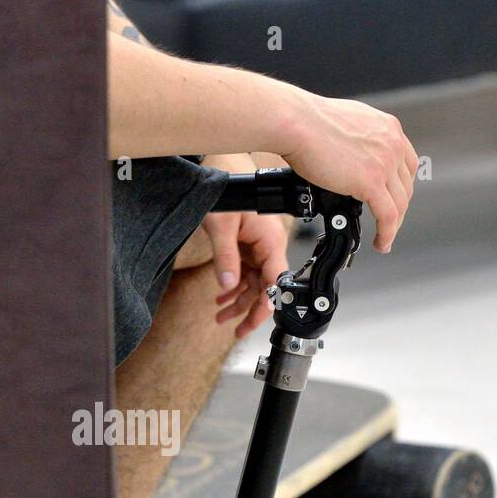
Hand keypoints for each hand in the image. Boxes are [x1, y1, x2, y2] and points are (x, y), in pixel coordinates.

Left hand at [200, 154, 292, 337]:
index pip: (275, 280)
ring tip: (221, 318)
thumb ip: (225, 258)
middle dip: (250, 311)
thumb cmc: (225, 188)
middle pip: (265, 287)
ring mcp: (257, 246)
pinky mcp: (247, 245)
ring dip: (238, 302)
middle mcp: (268, 245)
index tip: (254, 322)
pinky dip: (232, 287)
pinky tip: (221, 299)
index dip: (267, 304)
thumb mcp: (221, 227)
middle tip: (237, 331)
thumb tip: (228, 285)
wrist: (220, 166)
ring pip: (253, 283)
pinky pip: (244, 272)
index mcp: (270, 240)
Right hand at [278, 93, 416, 253]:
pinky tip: (381, 243)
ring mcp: (385, 163)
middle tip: (387, 223)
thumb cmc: (308, 122)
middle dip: (398, 208)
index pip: (407, 163)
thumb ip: (358, 140)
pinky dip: (387, 234)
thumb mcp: (347, 124)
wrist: (297, 123)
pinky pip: (388, 216)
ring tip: (384, 239)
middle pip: (406, 186)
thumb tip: (352, 155)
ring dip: (393, 226)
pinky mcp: (372, 182)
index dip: (401, 186)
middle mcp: (392, 144)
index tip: (392, 199)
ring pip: (400, 204)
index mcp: (388, 128)